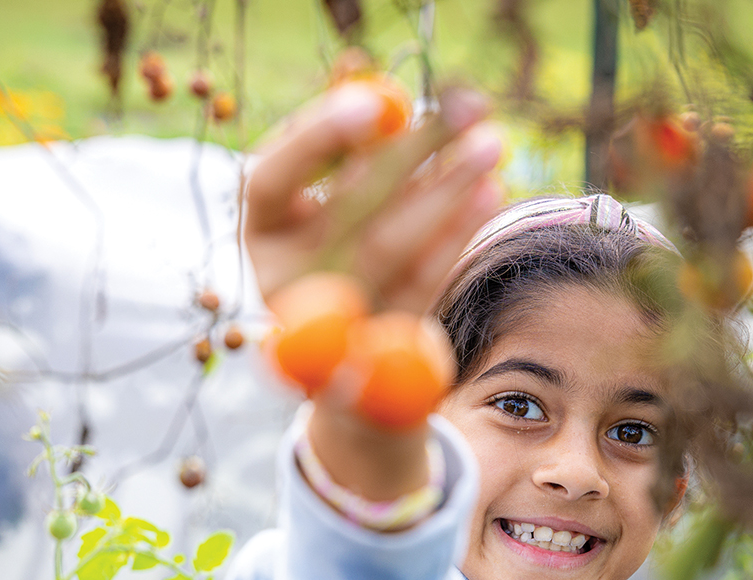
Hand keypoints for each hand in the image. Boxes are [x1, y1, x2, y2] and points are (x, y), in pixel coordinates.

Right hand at [244, 82, 502, 314]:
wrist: (346, 329)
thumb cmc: (332, 228)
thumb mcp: (323, 182)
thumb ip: (341, 129)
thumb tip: (362, 72)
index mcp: (262, 229)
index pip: (273, 179)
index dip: (317, 142)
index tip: (373, 104)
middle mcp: (286, 276)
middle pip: (347, 210)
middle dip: (412, 151)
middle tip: (466, 105)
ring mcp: (334, 315)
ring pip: (391, 247)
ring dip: (447, 191)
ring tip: (490, 143)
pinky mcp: (382, 334)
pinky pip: (425, 281)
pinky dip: (458, 233)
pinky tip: (488, 191)